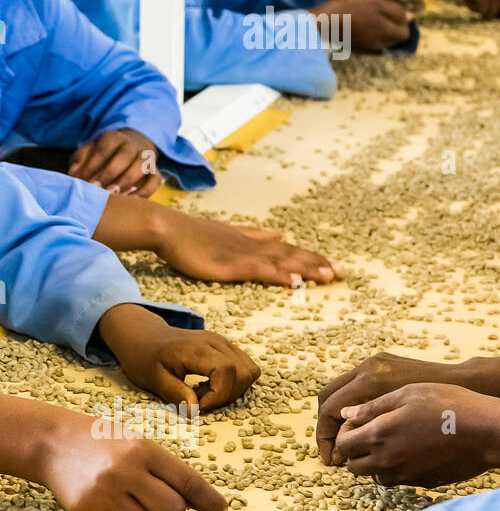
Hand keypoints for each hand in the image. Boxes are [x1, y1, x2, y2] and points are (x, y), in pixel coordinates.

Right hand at [38, 410, 226, 510]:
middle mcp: (124, 472)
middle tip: (160, 498)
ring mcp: (104, 495)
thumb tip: (197, 501)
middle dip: (173, 508)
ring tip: (132, 496)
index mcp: (141, 450)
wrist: (53, 443)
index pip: (187, 481)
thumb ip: (164, 468)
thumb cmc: (100, 441)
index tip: (220, 510)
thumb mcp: (135, 442)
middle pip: (173, 509)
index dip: (209, 499)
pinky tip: (112, 501)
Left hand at [67, 129, 162, 196]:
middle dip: (110, 174)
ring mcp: (145, 157)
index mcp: (112, 138)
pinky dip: (145, 192)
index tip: (84, 183)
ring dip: (128, 181)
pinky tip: (131, 203)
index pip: (103, 150)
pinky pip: (155, 180)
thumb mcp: (86, 154)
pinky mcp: (154, 171)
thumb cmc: (99, 156)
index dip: (93, 167)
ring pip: (142, 165)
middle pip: (124, 155)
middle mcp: (131, 145)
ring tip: (114, 196)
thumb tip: (73, 177)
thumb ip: (79, 163)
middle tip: (99, 191)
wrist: (126, 148)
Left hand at [98, 304, 259, 410]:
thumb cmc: (144, 357)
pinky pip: (244, 367)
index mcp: (195, 348)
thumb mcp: (152, 379)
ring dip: (233, 390)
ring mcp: (222, 342)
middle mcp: (214, 341)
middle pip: (243, 372)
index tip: (199, 405)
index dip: (218, 395)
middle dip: (226, 395)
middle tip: (199, 400)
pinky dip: (233, 382)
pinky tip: (209, 386)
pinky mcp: (225, 347)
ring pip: (249, 370)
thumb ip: (175, 394)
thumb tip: (195, 412)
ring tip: (204, 393)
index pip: (226, 370)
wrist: (143, 336)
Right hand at [153, 214, 338, 286]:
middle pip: (290, 254)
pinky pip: (260, 270)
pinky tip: (295, 282)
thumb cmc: (188, 234)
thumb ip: (251, 234)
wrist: (167, 228)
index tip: (331, 263)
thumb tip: (277, 233)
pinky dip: (279, 275)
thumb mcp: (225, 231)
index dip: (309, 256)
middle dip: (318, 263)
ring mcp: (242, 254)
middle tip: (344, 272)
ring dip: (307, 268)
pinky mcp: (230, 264)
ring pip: (281, 262)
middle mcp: (251, 245)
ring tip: (330, 276)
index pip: (286, 248)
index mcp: (250, 240)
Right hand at [310, 0, 410, 53]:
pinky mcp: (357, 50)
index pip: (405, 31)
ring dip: (383, 33)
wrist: (320, 24)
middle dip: (394, 28)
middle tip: (382, 14)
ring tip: (370, 20)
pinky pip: (372, 45)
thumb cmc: (348, 8)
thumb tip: (411, 17)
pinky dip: (372, 37)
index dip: (403, 20)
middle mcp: (379, 45)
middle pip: (396, 39)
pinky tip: (361, 27)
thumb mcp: (374, 2)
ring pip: (384, 42)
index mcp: (385, 32)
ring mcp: (367, 49)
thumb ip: (395, 10)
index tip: (392, 9)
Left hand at [317, 352, 499, 463]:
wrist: (487, 431)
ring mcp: (407, 475)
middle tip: (370, 434)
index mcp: (379, 436)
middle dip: (355, 451)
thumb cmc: (449, 405)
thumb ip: (372, 407)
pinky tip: (410, 452)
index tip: (358, 422)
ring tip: (390, 443)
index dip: (345, 432)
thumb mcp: (407, 394)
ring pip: (375, 476)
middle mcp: (388, 461)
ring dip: (374, 463)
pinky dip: (395, 470)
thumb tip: (346, 414)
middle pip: (354, 466)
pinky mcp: (424, 482)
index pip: (343, 444)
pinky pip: (398, 481)